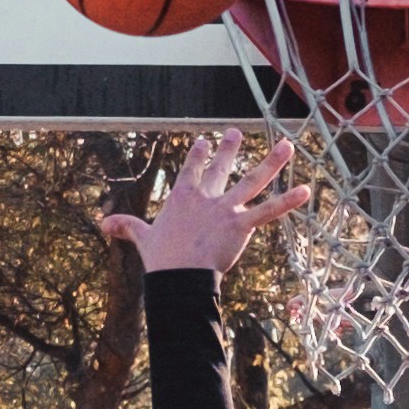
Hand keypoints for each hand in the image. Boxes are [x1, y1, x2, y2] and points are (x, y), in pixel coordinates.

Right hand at [100, 131, 309, 277]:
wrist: (177, 275)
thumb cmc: (161, 259)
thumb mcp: (142, 238)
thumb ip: (127, 227)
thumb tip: (104, 225)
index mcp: (182, 197)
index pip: (191, 170)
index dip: (198, 155)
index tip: (203, 141)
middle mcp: (206, 197)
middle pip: (220, 167)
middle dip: (228, 149)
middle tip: (235, 133)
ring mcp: (226, 209)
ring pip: (253, 181)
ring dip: (272, 163)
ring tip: (288, 146)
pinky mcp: (241, 225)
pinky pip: (269, 210)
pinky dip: (288, 201)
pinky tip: (305, 190)